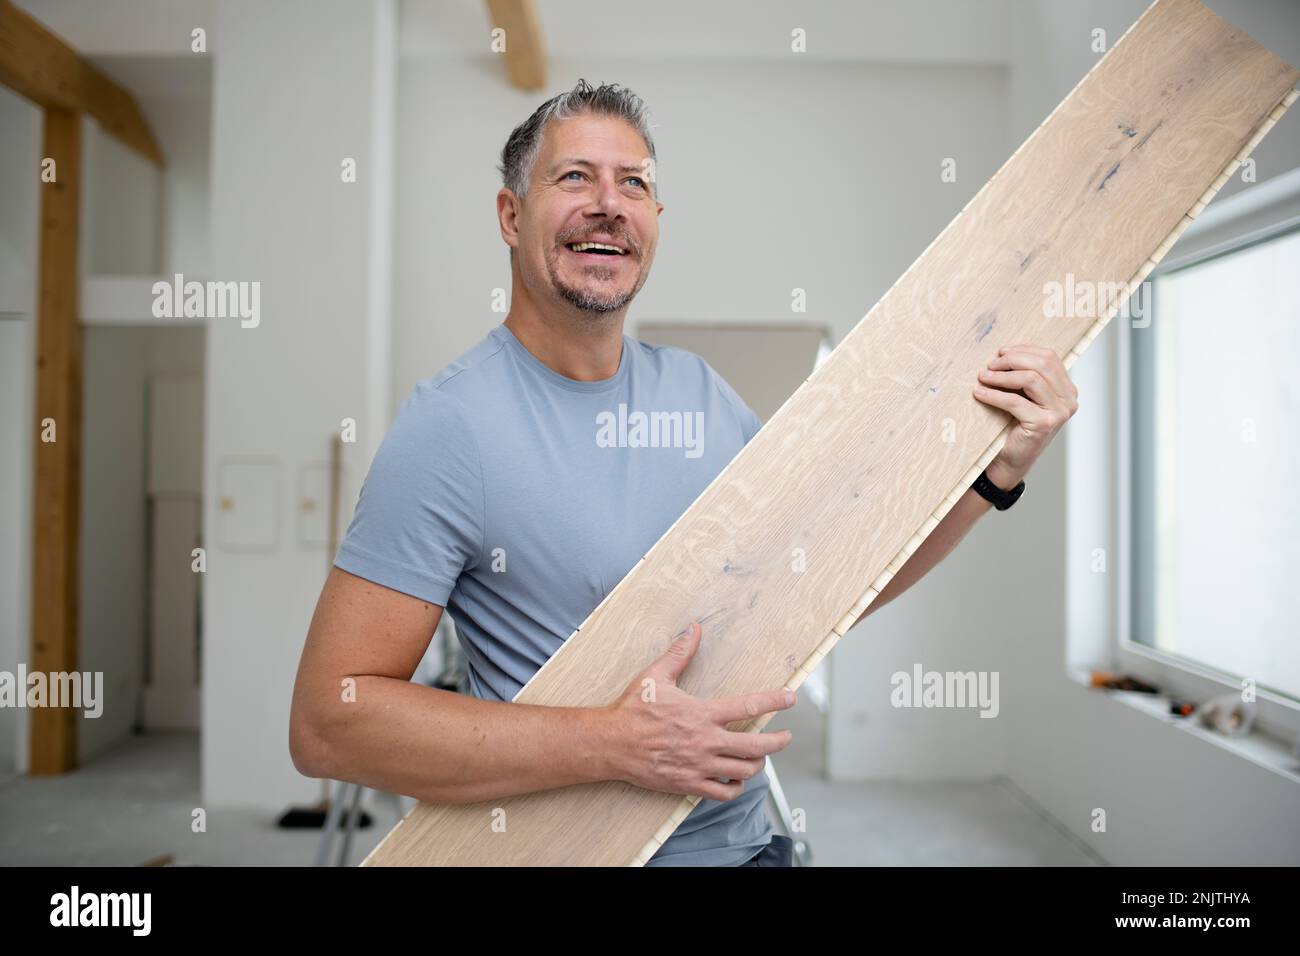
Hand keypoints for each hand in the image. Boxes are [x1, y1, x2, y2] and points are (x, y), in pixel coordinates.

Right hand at [603, 622, 794, 801]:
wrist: (611, 744)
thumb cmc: (632, 710)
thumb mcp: (656, 676)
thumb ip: (679, 653)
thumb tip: (694, 629)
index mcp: (702, 713)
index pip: (748, 706)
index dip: (774, 701)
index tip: (790, 698)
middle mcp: (706, 741)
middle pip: (756, 746)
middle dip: (778, 741)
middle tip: (785, 737)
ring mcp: (700, 765)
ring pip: (744, 770)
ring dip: (758, 763)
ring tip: (760, 757)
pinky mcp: (689, 784)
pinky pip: (723, 793)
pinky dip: (736, 787)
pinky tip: (736, 779)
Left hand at [972, 344, 1078, 488]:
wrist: (1009, 461)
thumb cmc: (1013, 427)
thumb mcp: (1023, 397)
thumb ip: (1024, 376)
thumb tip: (1003, 352)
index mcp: (1066, 389)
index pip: (1049, 357)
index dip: (1023, 350)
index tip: (1000, 352)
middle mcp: (1068, 400)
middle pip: (1041, 364)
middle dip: (1012, 360)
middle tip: (990, 365)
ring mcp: (1059, 413)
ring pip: (1030, 379)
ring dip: (1002, 376)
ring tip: (983, 377)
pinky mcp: (1044, 424)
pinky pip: (1016, 401)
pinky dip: (995, 395)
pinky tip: (980, 393)